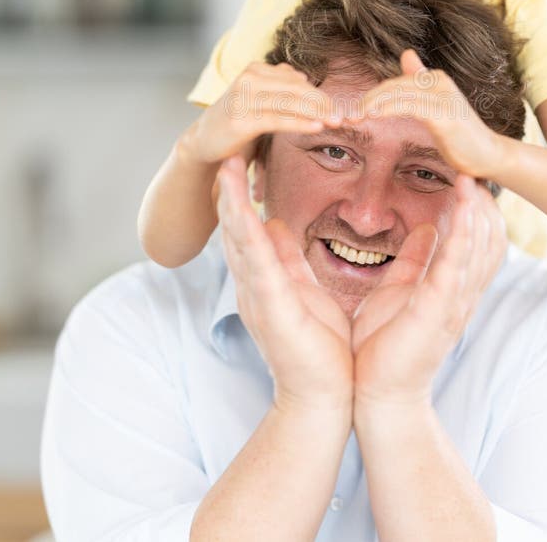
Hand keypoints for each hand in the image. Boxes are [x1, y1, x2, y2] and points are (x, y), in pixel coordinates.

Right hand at [185, 62, 340, 165]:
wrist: (205, 141)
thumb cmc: (238, 121)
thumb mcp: (261, 100)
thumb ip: (281, 87)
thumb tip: (305, 78)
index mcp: (257, 70)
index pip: (298, 81)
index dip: (322, 95)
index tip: (344, 108)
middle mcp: (249, 78)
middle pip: (297, 89)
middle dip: (324, 103)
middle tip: (348, 115)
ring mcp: (242, 97)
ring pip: (289, 102)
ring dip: (317, 112)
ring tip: (337, 121)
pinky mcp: (240, 119)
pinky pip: (276, 118)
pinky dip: (299, 122)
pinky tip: (317, 126)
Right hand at [217, 155, 352, 413]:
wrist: (323, 397)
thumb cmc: (318, 348)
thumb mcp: (302, 288)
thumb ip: (288, 257)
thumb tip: (275, 223)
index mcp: (263, 276)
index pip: (246, 226)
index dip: (238, 192)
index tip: (238, 156)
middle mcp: (252, 281)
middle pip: (234, 226)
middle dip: (228, 189)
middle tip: (224, 149)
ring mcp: (257, 292)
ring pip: (239, 235)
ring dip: (230, 199)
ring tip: (226, 162)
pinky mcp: (269, 303)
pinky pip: (254, 257)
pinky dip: (244, 225)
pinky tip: (237, 201)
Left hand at [351, 175, 507, 408]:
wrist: (376, 393)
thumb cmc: (384, 346)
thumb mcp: (399, 289)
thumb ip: (414, 260)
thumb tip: (425, 229)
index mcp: (450, 287)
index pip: (476, 238)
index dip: (475, 207)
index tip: (466, 174)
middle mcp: (459, 293)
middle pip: (487, 240)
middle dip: (482, 205)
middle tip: (474, 168)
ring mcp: (452, 303)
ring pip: (478, 249)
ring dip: (476, 213)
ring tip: (471, 179)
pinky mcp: (438, 312)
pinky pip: (457, 268)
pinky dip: (464, 237)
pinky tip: (463, 210)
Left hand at [354, 50, 504, 180]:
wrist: (488, 154)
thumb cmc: (461, 136)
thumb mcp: (437, 105)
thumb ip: (421, 81)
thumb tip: (407, 53)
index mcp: (435, 79)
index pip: (395, 83)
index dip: (373, 96)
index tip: (354, 111)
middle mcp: (439, 82)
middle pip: (393, 87)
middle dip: (367, 100)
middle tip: (347, 116)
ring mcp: (443, 96)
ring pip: (398, 94)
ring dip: (371, 105)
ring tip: (353, 117)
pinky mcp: (444, 113)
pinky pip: (408, 107)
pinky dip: (387, 109)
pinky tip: (371, 116)